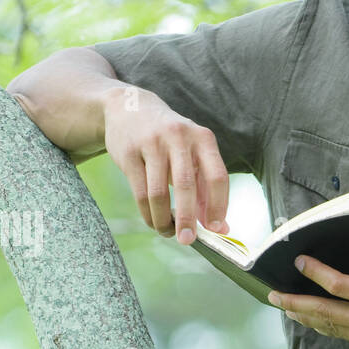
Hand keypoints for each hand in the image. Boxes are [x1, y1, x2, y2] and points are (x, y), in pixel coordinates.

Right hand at [102, 85, 229, 243]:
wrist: (130, 108)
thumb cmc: (170, 141)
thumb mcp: (193, 155)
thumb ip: (206, 189)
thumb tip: (220, 228)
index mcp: (203, 138)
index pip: (217, 176)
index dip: (219, 205)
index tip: (217, 229)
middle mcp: (179, 137)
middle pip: (186, 186)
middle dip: (187, 218)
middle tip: (187, 240)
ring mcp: (152, 143)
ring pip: (159, 193)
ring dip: (163, 220)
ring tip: (168, 232)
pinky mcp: (128, 152)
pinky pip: (140, 192)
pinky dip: (148, 213)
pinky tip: (153, 221)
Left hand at [266, 199, 348, 348]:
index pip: (340, 286)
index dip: (315, 274)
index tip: (298, 262)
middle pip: (325, 315)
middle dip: (296, 305)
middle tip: (273, 297)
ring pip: (334, 330)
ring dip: (309, 319)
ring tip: (289, 310)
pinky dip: (332, 329)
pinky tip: (321, 322)